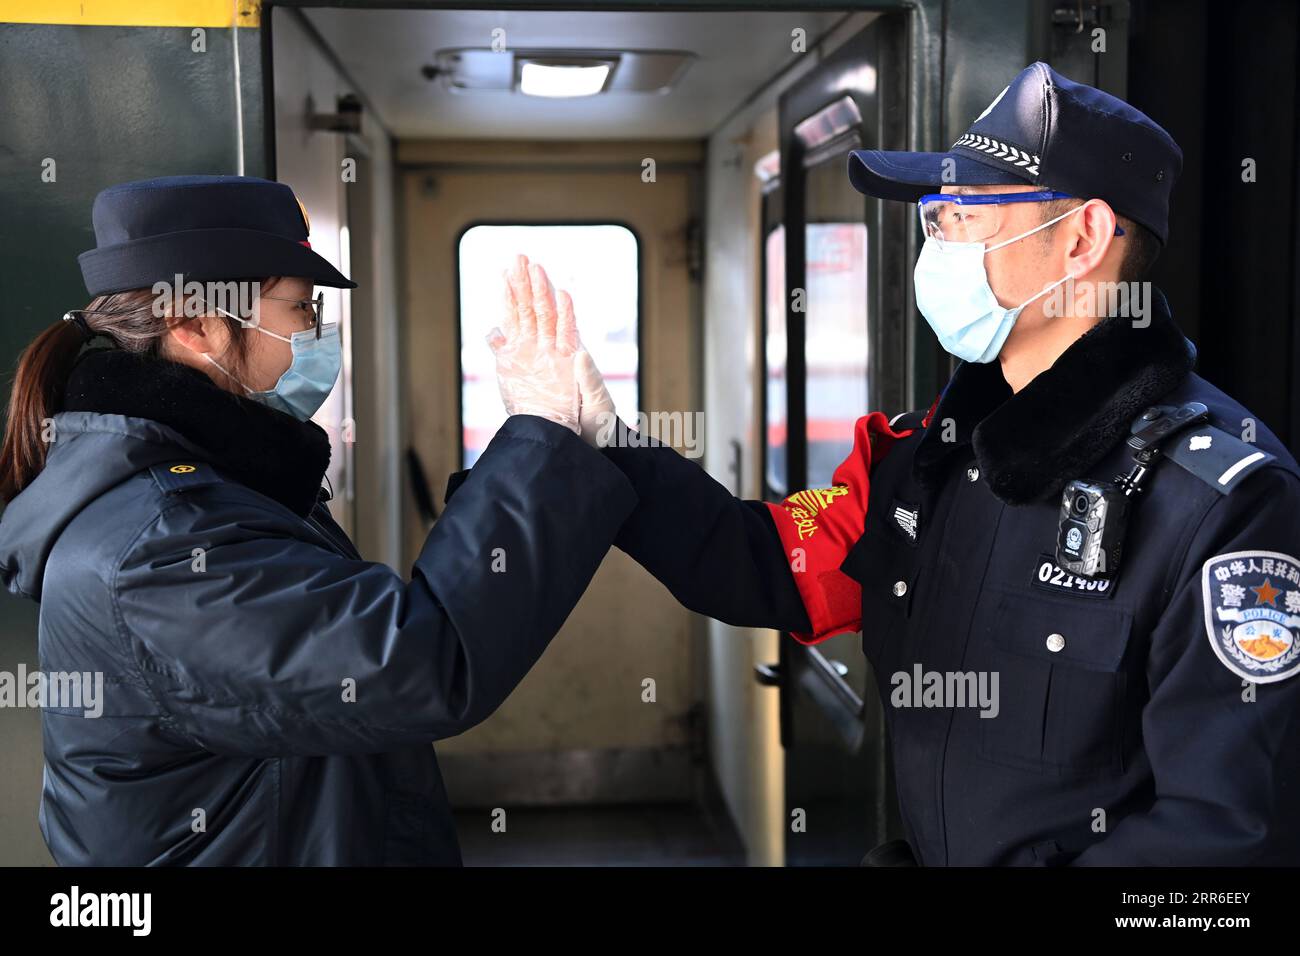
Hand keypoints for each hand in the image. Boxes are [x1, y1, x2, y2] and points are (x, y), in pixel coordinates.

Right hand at [491, 255, 620, 447]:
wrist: (577, 442)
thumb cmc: (597, 422)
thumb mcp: (598, 403)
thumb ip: (589, 378)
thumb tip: (581, 352)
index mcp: (571, 353)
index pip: (562, 320)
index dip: (556, 301)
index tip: (553, 284)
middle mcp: (549, 349)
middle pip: (537, 311)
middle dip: (529, 284)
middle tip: (522, 258)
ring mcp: (530, 357)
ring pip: (519, 321)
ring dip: (512, 297)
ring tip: (506, 271)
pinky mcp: (514, 371)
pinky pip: (503, 349)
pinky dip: (497, 337)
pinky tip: (493, 326)